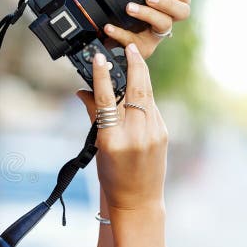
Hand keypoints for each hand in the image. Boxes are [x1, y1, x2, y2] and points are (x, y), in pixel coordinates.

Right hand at [76, 43, 167, 210]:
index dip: (101, 76)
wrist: (138, 199)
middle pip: (136, 90)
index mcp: (112, 139)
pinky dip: (144, 94)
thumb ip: (94, 116)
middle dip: (134, 65)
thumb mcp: (98, 147)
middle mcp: (135, 134)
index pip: (105, 100)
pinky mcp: (163, 133)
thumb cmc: (112, 175)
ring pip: (146, 94)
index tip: (99, 58)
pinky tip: (138, 87)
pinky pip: (152, 106)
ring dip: (140, 75)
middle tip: (129, 47)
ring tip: (134, 59)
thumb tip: (83, 90)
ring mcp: (153, 133)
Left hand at [92, 0, 190, 58]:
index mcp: (164, 8)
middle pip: (181, 12)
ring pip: (163, 25)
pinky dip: (120, 33)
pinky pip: (134, 41)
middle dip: (167, 2)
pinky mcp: (142, 49)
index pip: (183, 0)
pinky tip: (109, 27)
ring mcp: (155, 36)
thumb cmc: (118, 16)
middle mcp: (164, 21)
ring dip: (147, 14)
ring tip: (129, 8)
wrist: (105, 42)